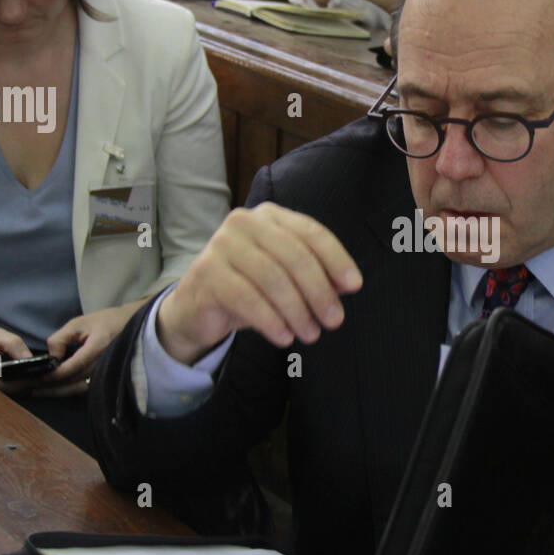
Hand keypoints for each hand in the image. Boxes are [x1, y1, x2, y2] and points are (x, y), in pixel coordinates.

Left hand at [34, 304, 142, 396]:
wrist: (129, 324)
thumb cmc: (103, 321)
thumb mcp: (78, 323)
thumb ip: (61, 339)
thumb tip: (51, 358)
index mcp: (98, 346)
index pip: (74, 366)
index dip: (56, 374)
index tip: (38, 377)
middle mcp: (104, 362)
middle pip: (75, 381)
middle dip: (52, 387)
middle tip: (31, 388)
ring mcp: (106, 371)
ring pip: (80, 388)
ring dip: (59, 392)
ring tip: (39, 392)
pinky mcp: (105, 376)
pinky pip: (85, 387)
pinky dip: (69, 390)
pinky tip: (55, 389)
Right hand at [156, 202, 363, 364]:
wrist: (198, 306)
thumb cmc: (250, 288)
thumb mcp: (287, 279)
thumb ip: (317, 275)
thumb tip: (348, 285)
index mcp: (269, 216)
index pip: (311, 232)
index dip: (336, 258)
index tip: (355, 285)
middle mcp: (244, 222)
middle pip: (295, 256)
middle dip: (320, 291)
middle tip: (334, 321)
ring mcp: (221, 245)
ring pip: (273, 279)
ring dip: (298, 311)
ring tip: (311, 334)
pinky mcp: (206, 273)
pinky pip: (247, 299)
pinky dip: (271, 321)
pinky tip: (285, 338)